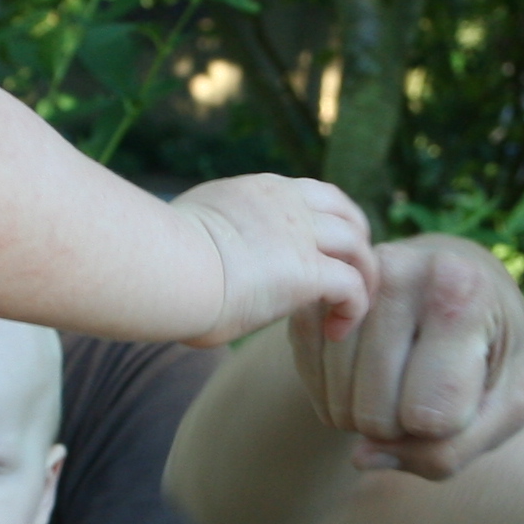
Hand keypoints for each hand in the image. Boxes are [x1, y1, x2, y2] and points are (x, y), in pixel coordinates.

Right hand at [172, 174, 374, 346]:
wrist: (163, 268)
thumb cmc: (160, 260)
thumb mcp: (192, 231)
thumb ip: (213, 236)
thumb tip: (202, 258)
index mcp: (259, 190)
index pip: (311, 195)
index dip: (327, 223)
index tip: (321, 253)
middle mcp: (287, 203)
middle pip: (347, 212)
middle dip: (357, 243)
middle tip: (352, 279)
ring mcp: (301, 234)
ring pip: (359, 248)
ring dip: (364, 279)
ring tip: (350, 312)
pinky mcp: (309, 271)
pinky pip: (354, 287)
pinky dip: (355, 310)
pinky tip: (336, 333)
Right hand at [294, 233, 523, 478]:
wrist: (458, 281)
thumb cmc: (489, 348)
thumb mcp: (505, 403)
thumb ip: (452, 449)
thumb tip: (361, 458)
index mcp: (463, 290)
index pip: (430, 416)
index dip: (445, 427)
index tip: (462, 390)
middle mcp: (398, 271)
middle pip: (376, 416)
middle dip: (400, 427)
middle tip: (424, 389)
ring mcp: (345, 282)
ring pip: (339, 404)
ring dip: (365, 415)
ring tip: (397, 379)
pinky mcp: (313, 296)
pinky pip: (309, 380)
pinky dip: (334, 397)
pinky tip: (364, 372)